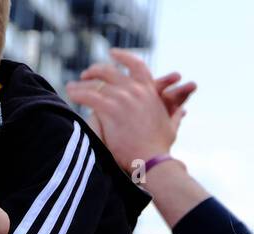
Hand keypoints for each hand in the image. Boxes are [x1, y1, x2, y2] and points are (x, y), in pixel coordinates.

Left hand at [66, 49, 194, 174]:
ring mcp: (122, 98)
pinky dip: (77, 93)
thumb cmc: (160, 146)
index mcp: (149, 90)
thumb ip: (176, 114)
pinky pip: (88, 96)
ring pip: (96, 84)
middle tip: (86, 74)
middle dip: (96, 70)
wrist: (152, 159)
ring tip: (71, 87)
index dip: (123, 56)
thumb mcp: (172, 125)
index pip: (136, 64)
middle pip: (110, 71)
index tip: (112, 53)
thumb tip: (183, 111)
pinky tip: (70, 94)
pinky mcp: (110, 110)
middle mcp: (136, 90)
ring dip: (81, 84)